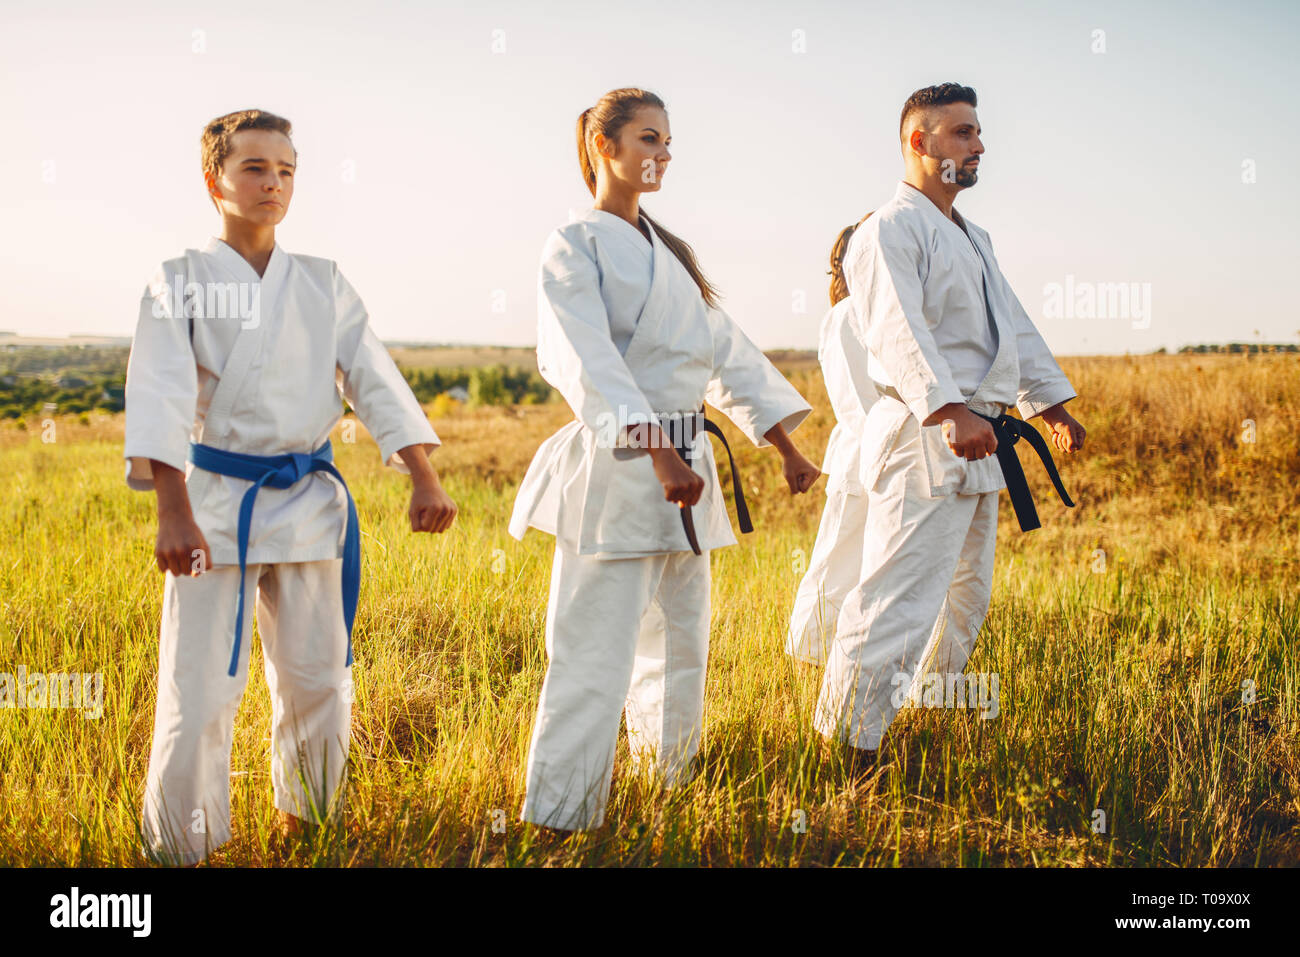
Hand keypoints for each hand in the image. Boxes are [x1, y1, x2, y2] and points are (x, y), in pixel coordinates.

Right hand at [150, 459, 209, 575]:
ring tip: (177, 557)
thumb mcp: (203, 545)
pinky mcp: (159, 552)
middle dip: (187, 567)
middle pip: (186, 573)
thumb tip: (194, 576)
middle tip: (185, 555)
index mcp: (197, 548)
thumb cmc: (191, 534)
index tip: (195, 560)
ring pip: (176, 574)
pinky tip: (168, 554)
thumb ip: (205, 562)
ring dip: (177, 568)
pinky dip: (166, 565)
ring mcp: (170, 552)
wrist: (175, 518)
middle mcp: (183, 550)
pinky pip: (163, 570)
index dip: (197, 567)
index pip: (198, 571)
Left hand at [409, 477, 456, 532]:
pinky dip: (440, 522)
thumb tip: (423, 532)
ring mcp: (452, 509)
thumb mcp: (412, 511)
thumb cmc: (418, 498)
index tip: (419, 512)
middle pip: (434, 530)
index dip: (420, 523)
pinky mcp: (455, 510)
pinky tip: (437, 512)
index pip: (426, 528)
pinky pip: (447, 526)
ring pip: (441, 530)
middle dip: (427, 524)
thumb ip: (415, 525)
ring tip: (431, 512)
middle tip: (425, 512)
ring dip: (434, 524)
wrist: (428, 484)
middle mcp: (446, 509)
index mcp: (435, 508)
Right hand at [649, 444, 704, 507]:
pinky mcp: (673, 486)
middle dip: (677, 494)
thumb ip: (687, 495)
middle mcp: (694, 484)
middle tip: (675, 480)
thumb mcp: (686, 481)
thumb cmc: (675, 469)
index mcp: (700, 483)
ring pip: (675, 501)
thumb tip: (682, 506)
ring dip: (671, 492)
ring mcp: (684, 485)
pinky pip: (668, 498)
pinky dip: (665, 492)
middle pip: (684, 503)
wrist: (665, 455)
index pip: (693, 502)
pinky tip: (666, 481)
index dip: (685, 496)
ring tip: (671, 479)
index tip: (682, 484)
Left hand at [782, 449, 820, 493]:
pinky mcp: (814, 475)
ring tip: (798, 472)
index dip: (796, 483)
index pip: (803, 490)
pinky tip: (800, 472)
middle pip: (805, 489)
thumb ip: (793, 488)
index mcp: (814, 473)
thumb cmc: (789, 464)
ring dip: (799, 481)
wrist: (791, 454)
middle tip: (796, 472)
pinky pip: (805, 484)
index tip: (796, 473)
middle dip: (798, 482)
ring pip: (805, 487)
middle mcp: (818, 474)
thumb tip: (799, 493)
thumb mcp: (789, 477)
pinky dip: (800, 480)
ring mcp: (817, 474)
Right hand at [928, 404, 996, 460]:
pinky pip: (959, 454)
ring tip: (964, 441)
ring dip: (966, 451)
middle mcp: (978, 439)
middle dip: (976, 452)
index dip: (986, 449)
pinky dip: (958, 450)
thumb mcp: (985, 426)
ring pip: (970, 456)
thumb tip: (989, 453)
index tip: (981, 444)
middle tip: (971, 444)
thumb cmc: (970, 421)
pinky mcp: (957, 445)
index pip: (991, 450)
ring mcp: (967, 443)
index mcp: (987, 433)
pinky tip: (957, 441)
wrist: (954, 413)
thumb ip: (990, 439)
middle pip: (981, 456)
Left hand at [1040, 404, 1085, 452]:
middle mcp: (1076, 437)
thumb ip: (1071, 442)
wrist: (1052, 415)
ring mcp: (1067, 438)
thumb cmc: (1062, 422)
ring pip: (1063, 449)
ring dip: (1059, 442)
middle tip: (1062, 435)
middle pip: (1070, 450)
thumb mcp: (1068, 432)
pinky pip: (1058, 446)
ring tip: (1059, 434)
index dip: (1072, 445)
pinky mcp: (1060, 439)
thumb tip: (1071, 451)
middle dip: (1064, 443)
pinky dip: (1055, 441)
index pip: (1078, 447)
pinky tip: (1055, 434)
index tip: (1068, 437)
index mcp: (1081, 434)